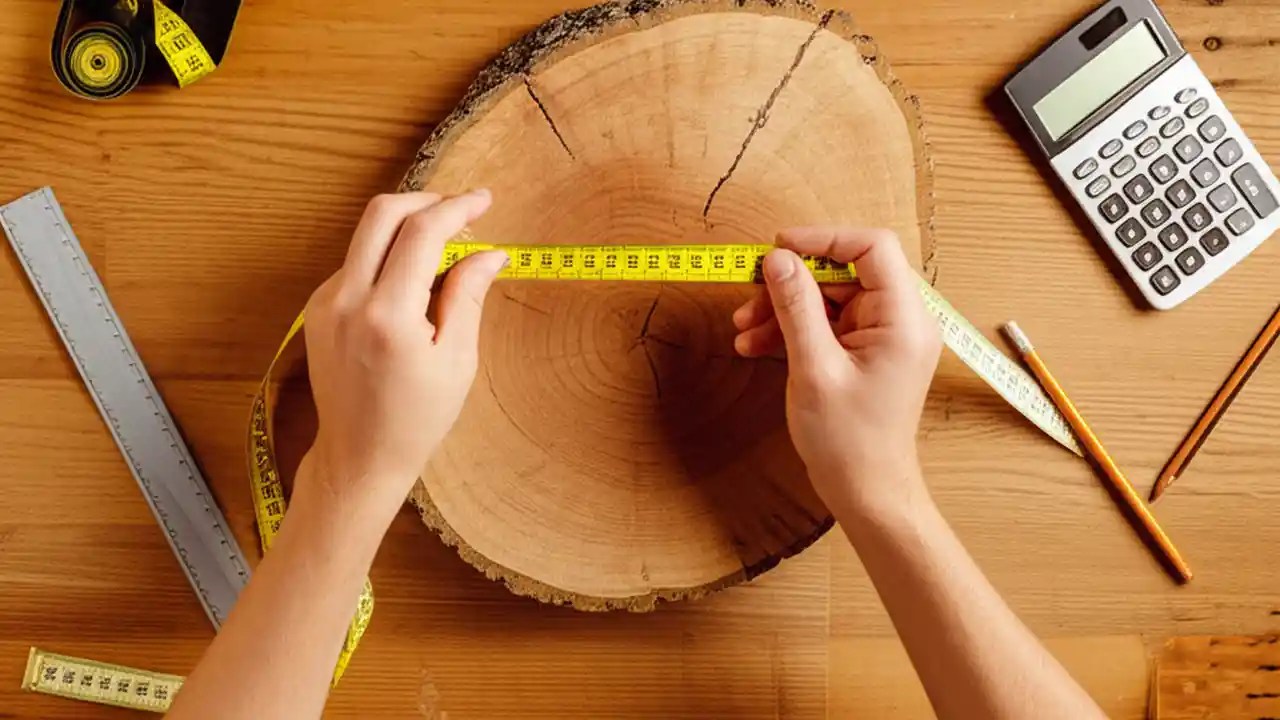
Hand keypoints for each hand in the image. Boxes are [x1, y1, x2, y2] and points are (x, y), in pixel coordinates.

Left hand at [298, 190, 507, 519]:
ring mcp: (325, 303)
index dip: (457, 208)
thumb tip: (490, 252)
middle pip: (382, 213)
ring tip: (446, 252)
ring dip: (407, 228)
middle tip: (460, 211)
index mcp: (388, 316)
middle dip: (426, 201)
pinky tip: (414, 283)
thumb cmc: (417, 418)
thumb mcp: (457, 360)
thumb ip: (469, 296)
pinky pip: (356, 262)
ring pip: (366, 235)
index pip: (421, 233)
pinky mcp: (318, 309)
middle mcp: (347, 301)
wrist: (359, 456)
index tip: (483, 201)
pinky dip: (388, 257)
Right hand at [732, 228, 941, 517]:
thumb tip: (777, 260)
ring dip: (783, 307)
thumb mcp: (813, 369)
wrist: (866, 492)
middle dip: (792, 282)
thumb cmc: (848, 441)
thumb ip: (796, 308)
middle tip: (748, 295)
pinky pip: (827, 322)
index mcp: (904, 320)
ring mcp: (884, 336)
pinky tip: (756, 344)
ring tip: (743, 330)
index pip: (872, 248)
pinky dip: (792, 328)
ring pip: (829, 297)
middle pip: (844, 271)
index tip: (778, 248)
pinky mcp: (866, 351)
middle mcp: (902, 320)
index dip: (823, 238)